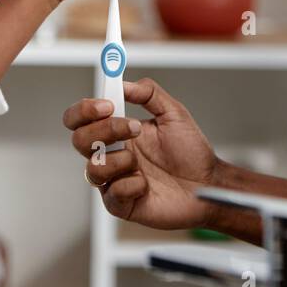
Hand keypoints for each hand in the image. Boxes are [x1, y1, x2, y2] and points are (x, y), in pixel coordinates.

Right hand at [63, 77, 220, 229]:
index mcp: (117, 131)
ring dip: (119, 160)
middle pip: (78, 140)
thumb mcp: (174, 113)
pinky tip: (146, 184)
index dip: (85, 109)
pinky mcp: (122, 204)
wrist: (208, 183)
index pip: (81, 118)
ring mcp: (114, 179)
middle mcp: (111, 154)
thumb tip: (124, 83)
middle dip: (104, 131)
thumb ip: (149, 93)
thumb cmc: (191, 153)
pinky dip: (131, 185)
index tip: (107, 105)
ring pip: (92, 169)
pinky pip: (112, 193)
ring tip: (140, 162)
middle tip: (132, 128)